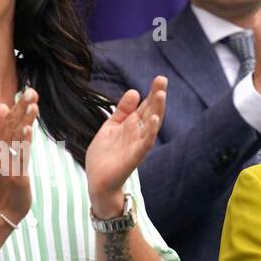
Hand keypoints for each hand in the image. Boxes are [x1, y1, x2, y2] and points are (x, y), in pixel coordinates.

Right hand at [0, 86, 36, 221]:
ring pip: (15, 138)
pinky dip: (23, 142)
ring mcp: (7, 163)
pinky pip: (19, 156)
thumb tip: (2, 107)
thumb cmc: (6, 180)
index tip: (27, 91)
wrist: (3, 209)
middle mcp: (0, 152)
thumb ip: (5, 130)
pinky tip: (28, 129)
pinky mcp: (15, 175)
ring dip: (23, 120)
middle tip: (31, 91)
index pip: (7, 122)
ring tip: (33, 105)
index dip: (17, 106)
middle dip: (21, 108)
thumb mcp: (4, 152)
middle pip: (10, 126)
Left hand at [85, 75, 164, 213]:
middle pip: (151, 112)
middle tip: (162, 79)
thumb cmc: (104, 156)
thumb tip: (134, 91)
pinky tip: (154, 119)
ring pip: (151, 125)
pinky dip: (150, 131)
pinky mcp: (134, 157)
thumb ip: (122, 111)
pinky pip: (145, 143)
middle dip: (157, 96)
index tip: (160, 78)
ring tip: (161, 94)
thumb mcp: (110, 127)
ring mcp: (137, 145)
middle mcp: (138, 134)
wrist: (98, 181)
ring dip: (157, 110)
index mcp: (132, 126)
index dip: (152, 93)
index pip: (145, 106)